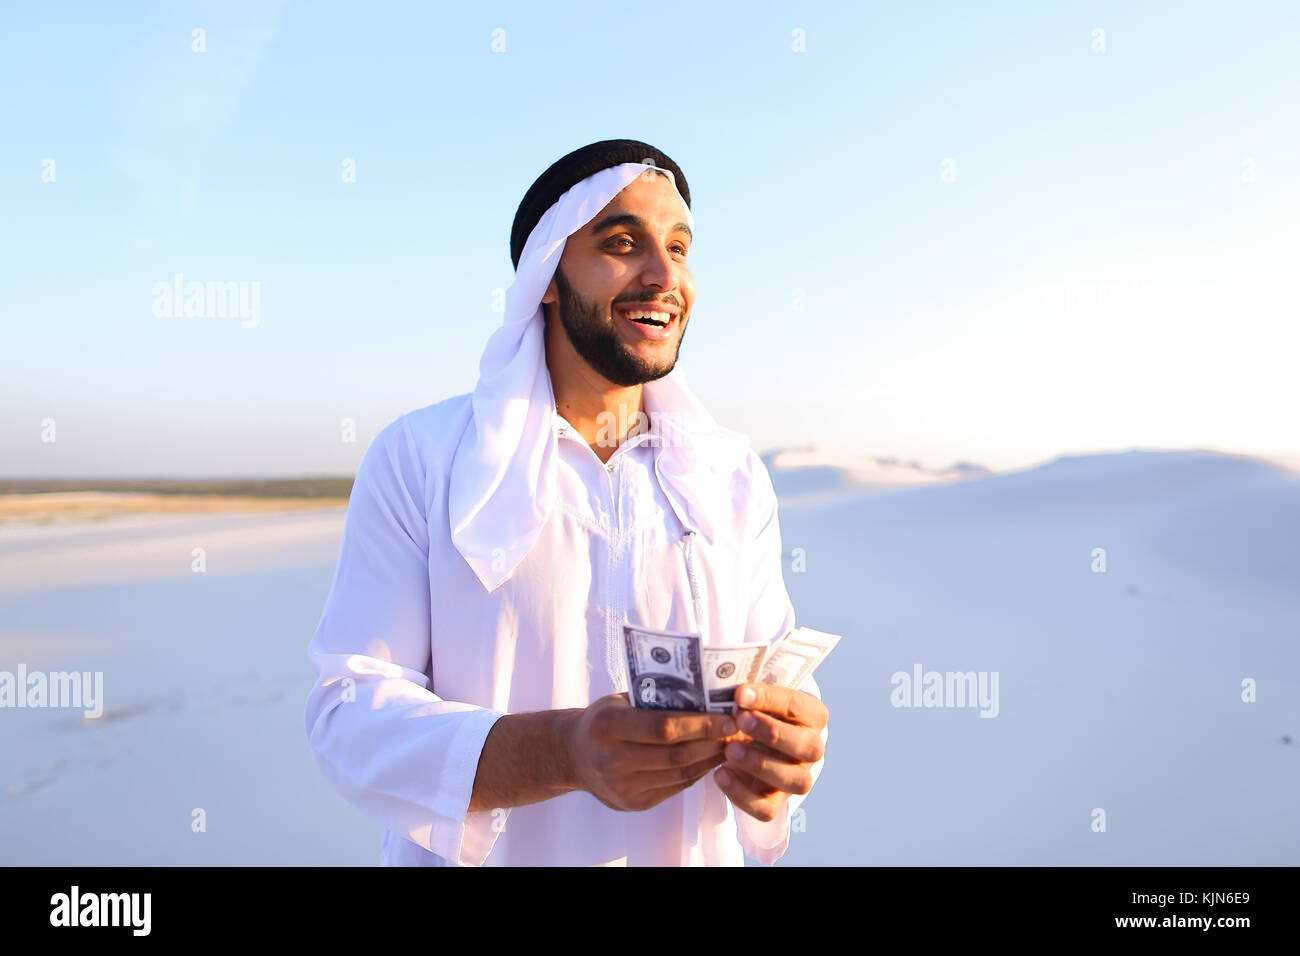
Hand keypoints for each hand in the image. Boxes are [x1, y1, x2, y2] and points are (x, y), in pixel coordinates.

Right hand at [566, 693, 737, 811]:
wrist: (571, 755)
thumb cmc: (603, 719)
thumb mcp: (621, 701)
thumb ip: (656, 700)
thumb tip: (707, 697)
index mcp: (608, 726)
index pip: (664, 727)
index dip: (701, 724)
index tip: (729, 718)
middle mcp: (612, 760)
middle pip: (675, 753)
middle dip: (712, 742)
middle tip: (738, 730)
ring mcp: (621, 787)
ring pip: (679, 773)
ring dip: (710, 758)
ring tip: (730, 743)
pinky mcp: (632, 803)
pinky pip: (675, 787)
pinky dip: (697, 771)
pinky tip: (711, 758)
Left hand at [714, 682, 827, 822]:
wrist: (751, 740)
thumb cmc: (755, 710)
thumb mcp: (757, 697)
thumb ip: (749, 694)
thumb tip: (732, 691)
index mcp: (813, 715)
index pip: (797, 707)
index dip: (769, 699)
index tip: (740, 694)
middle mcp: (813, 748)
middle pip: (806, 746)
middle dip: (771, 733)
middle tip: (740, 721)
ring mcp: (799, 777)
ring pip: (793, 780)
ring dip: (760, 765)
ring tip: (729, 750)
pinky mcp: (777, 801)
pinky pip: (767, 808)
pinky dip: (742, 795)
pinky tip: (720, 774)